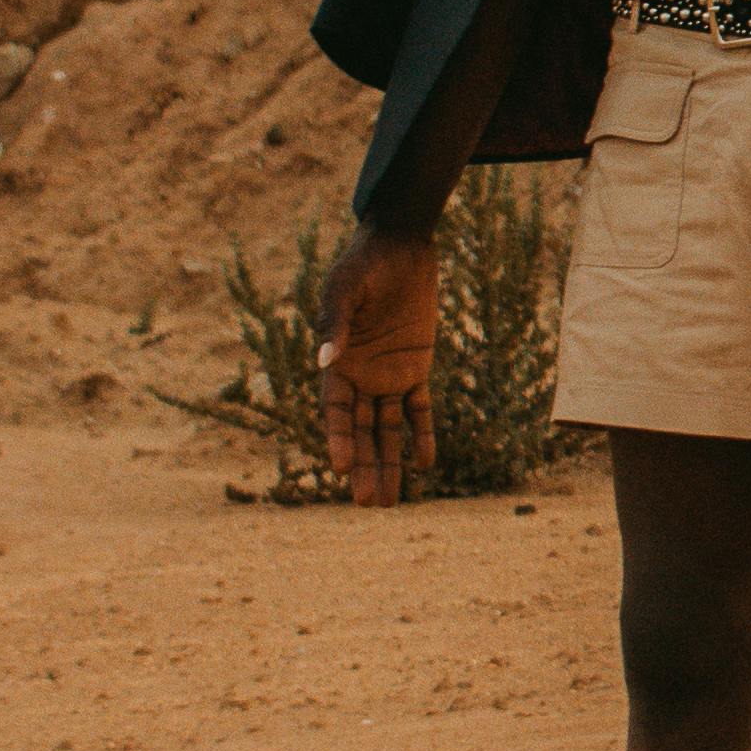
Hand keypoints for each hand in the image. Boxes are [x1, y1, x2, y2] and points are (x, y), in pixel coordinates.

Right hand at [318, 226, 439, 506]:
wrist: (400, 247)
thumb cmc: (363, 265)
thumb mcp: (344, 289)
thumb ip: (334, 324)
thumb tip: (325, 362)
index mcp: (335, 364)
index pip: (335, 413)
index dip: (337, 440)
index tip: (339, 469)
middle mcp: (359, 377)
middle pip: (360, 431)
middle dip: (363, 467)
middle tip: (366, 504)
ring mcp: (388, 375)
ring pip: (387, 429)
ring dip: (388, 463)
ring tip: (387, 502)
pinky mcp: (417, 368)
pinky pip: (419, 409)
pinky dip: (422, 434)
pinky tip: (425, 464)